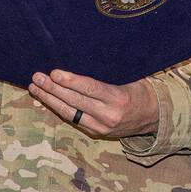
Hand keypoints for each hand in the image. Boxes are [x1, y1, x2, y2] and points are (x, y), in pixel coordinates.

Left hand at [29, 70, 159, 138]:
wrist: (154, 117)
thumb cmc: (141, 91)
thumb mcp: (132, 77)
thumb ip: (109, 73)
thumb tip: (84, 58)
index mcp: (119, 98)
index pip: (89, 89)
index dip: (70, 81)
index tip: (53, 73)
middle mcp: (108, 115)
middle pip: (75, 101)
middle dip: (53, 89)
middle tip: (37, 78)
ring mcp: (101, 127)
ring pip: (70, 113)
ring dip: (50, 100)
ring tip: (35, 88)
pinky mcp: (96, 133)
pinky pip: (73, 120)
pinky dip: (58, 109)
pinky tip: (47, 100)